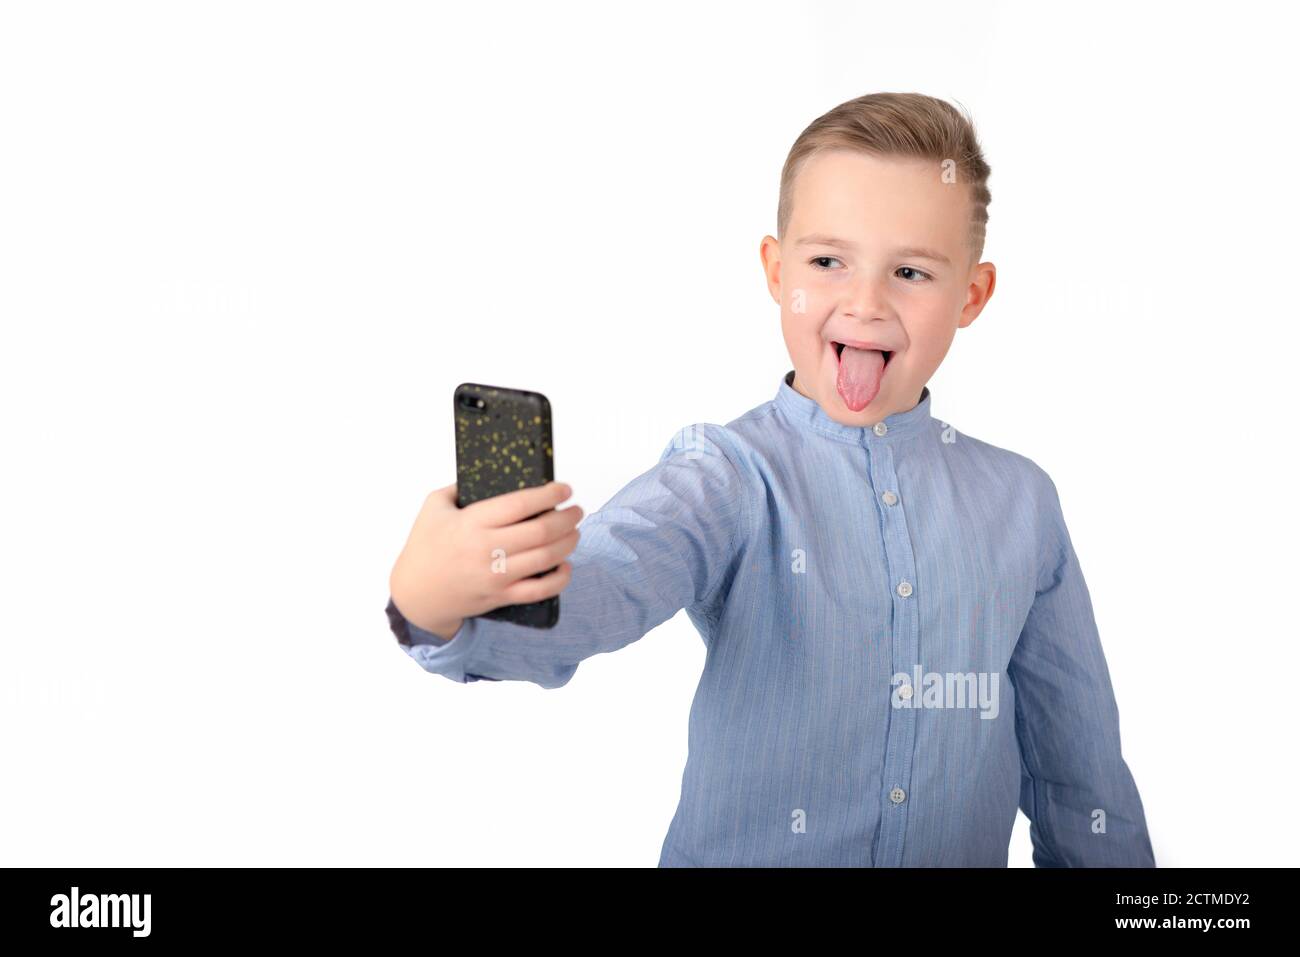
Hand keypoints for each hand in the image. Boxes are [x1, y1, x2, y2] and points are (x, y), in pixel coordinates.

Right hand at [389, 480, 582, 639]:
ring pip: (545, 558)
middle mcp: (486, 549)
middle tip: (576, 510)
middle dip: (567, 518)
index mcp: (471, 522)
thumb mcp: (433, 507)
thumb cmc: (425, 547)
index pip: (520, 504)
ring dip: (568, 543)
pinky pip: (539, 591)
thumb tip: (491, 473)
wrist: (416, 595)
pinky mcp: (501, 596)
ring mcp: (495, 575)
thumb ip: (459, 487)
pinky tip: (565, 565)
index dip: (549, 494)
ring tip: (575, 532)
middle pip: (540, 532)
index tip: (564, 489)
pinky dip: (559, 579)